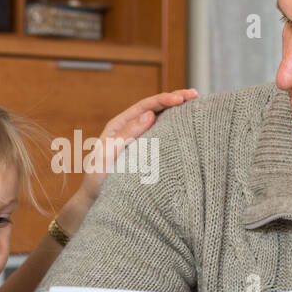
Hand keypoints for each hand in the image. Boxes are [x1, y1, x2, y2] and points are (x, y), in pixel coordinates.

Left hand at [78, 88, 197, 202]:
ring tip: (196, 104)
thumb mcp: (109, 154)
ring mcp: (139, 138)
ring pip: (160, 119)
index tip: (181, 99)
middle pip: (155, 108)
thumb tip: (150, 115)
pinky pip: (161, 133)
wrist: (96, 196)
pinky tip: (188, 125)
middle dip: (175, 99)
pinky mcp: (145, 149)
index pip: (145, 106)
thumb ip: (126, 134)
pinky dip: (175, 126)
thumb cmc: (98, 177)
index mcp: (119, 125)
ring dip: (177, 111)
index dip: (164, 100)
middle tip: (194, 94)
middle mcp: (130, 128)